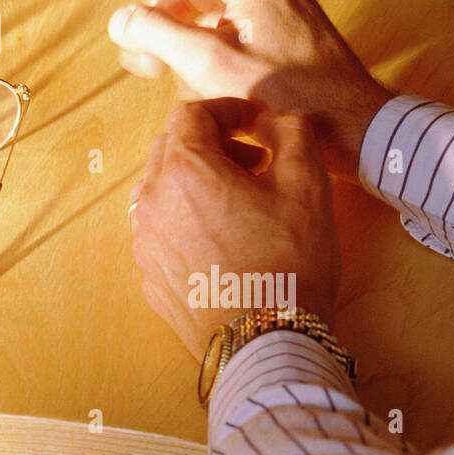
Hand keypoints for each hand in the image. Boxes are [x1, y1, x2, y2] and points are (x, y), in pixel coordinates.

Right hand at [103, 0, 391, 179]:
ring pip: (210, 4)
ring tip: (162, 72)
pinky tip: (196, 78)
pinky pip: (231, 22)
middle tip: (136, 53)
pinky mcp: (287, 29)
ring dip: (179, 32)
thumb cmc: (292, 100)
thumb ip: (159, 36)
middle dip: (157, 13)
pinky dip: (204, 41)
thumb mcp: (211, 68)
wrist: (358, 128)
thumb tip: (122, 18)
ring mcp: (280, 4)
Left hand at [131, 98, 339, 361]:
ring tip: (239, 202)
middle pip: (171, 149)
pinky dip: (187, 220)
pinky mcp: (150, 276)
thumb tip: (277, 121)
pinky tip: (223, 240)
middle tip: (254, 162)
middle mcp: (152, 201)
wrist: (267, 343)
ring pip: (161, 190)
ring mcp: (145, 241)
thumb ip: (292, 134)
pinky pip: (163, 230)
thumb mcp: (308, 186)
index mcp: (185, 169)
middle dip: (211, 144)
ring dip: (196, 183)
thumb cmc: (288, 263)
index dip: (227, 111)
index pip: (191, 114)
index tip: (257, 124)